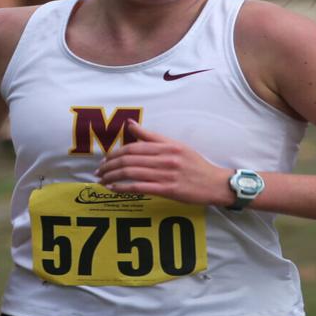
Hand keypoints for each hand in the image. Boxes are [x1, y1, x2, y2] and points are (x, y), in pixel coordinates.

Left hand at [97, 119, 231, 206]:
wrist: (215, 184)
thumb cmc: (196, 165)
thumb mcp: (176, 146)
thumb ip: (152, 137)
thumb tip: (130, 125)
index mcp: (167, 146)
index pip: (134, 147)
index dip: (116, 153)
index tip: (106, 159)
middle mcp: (166, 159)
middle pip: (130, 160)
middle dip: (110, 165)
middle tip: (99, 171)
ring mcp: (167, 175)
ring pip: (132, 173)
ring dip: (113, 176)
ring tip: (102, 180)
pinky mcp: (169, 190)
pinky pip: (141, 187)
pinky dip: (124, 188)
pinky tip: (114, 189)